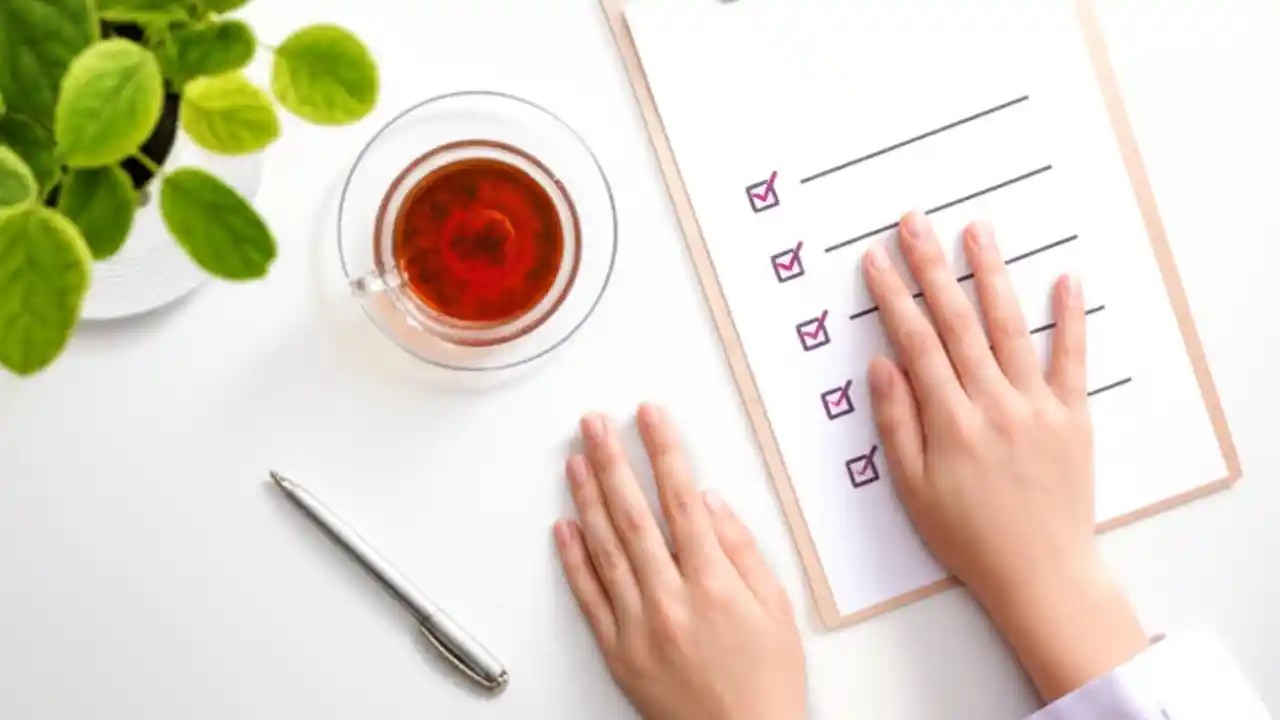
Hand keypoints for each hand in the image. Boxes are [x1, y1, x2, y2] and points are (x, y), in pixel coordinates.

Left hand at [553, 405, 805, 719]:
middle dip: (613, 460)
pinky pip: (589, 596)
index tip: (650, 417)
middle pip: (633, 514)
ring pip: (604, 548)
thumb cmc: (765, 682)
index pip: (680, 500)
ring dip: (587, 498)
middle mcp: (669, 599)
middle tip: (595, 424)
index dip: (663, 451)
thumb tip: (708, 504)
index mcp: (712, 584)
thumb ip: (742, 550)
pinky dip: (574, 559)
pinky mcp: (618, 651)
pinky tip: (564, 526)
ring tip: (576, 460)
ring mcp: (638, 625)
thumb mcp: (776, 609)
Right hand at [862, 212, 1146, 699]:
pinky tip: (1065, 279)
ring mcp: (1037, 407)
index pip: (915, 343)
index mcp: (950, 423)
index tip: (877, 260)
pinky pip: (1072, 358)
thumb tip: (882, 366)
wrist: (1040, 572)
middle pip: (956, 322)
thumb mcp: (913, 489)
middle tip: (914, 224)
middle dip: (931, 267)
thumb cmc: (969, 537)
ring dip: (990, 275)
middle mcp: (994, 405)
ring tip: (976, 232)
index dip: (893, 296)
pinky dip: (1070, 317)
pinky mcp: (1072, 417)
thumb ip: (897, 423)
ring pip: (1009, 328)